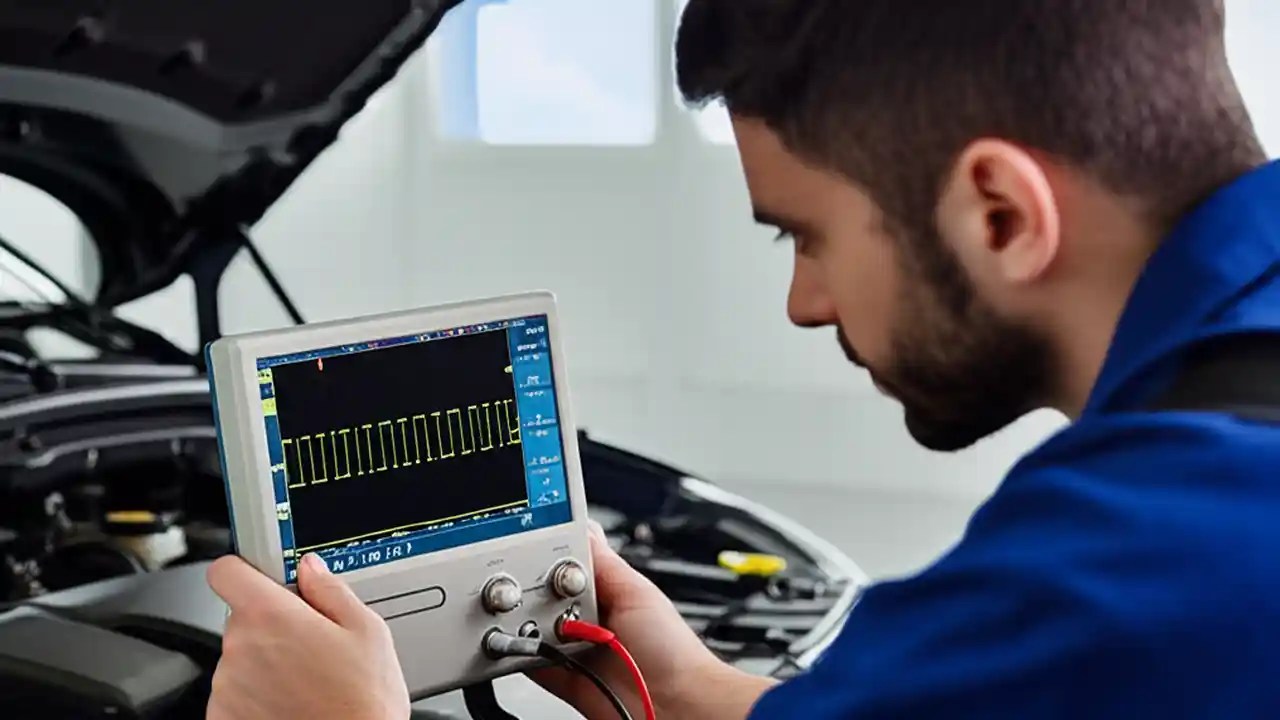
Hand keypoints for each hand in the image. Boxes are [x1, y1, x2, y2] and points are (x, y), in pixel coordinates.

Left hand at [206, 553, 408, 719]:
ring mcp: (227, 689)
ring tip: (306, 683)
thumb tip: (312, 569)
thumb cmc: (363, 704)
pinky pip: (235, 695)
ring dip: (264, 665)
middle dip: (270, 626)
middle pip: (242, 619)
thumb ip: (332, 590)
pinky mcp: (223, 719)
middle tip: (308, 646)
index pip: (226, 571)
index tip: (262, 577)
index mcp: (271, 616)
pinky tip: (291, 705)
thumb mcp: (369, 632)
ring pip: (240, 659)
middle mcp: (240, 649)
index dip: (245, 570)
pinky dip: (256, 698)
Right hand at [531, 524, 776, 719]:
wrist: (673, 705)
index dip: (547, 557)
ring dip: (528, 620)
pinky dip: (520, 652)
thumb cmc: (671, 651)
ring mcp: (571, 645)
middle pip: (542, 592)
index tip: (532, 552)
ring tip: (536, 619)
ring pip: (532, 624)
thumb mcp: (636, 592)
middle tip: (537, 592)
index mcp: (606, 589)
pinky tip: (521, 642)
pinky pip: (528, 660)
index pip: (565, 563)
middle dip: (535, 589)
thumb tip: (581, 528)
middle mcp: (586, 615)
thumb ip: (604, 562)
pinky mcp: (559, 675)